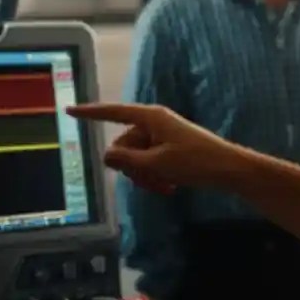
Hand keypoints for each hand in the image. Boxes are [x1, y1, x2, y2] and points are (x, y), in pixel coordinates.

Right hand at [67, 103, 236, 192]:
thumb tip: (105, 155)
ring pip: (136, 158)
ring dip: (145, 176)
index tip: (69, 110)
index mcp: (150, 118)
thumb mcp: (156, 164)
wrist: (229, 169)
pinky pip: (150, 162)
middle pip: (124, 145)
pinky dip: (155, 176)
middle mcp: (154, 123)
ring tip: (164, 188)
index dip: (90, 113)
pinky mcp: (169, 148)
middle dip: (132, 168)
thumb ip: (127, 160)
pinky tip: (169, 188)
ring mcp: (162, 136)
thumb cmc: (195, 162)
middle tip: (150, 183)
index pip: (112, 112)